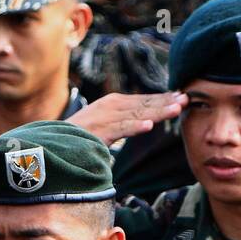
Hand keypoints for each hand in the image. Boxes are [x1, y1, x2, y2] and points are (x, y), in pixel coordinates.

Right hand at [69, 91, 187, 143]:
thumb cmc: (82, 135)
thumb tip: (146, 120)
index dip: (164, 99)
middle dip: (167, 102)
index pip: (144, 101)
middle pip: (144, 105)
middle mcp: (111, 106)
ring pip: (137, 115)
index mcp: (114, 104)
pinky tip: (149, 127)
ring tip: (176, 109)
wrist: (53, 142)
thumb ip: (125, 121)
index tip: (183, 98)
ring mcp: (104, 118)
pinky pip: (119, 129)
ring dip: (158, 112)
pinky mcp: (98, 132)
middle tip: (187, 99)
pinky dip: (134, 127)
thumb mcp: (107, 123)